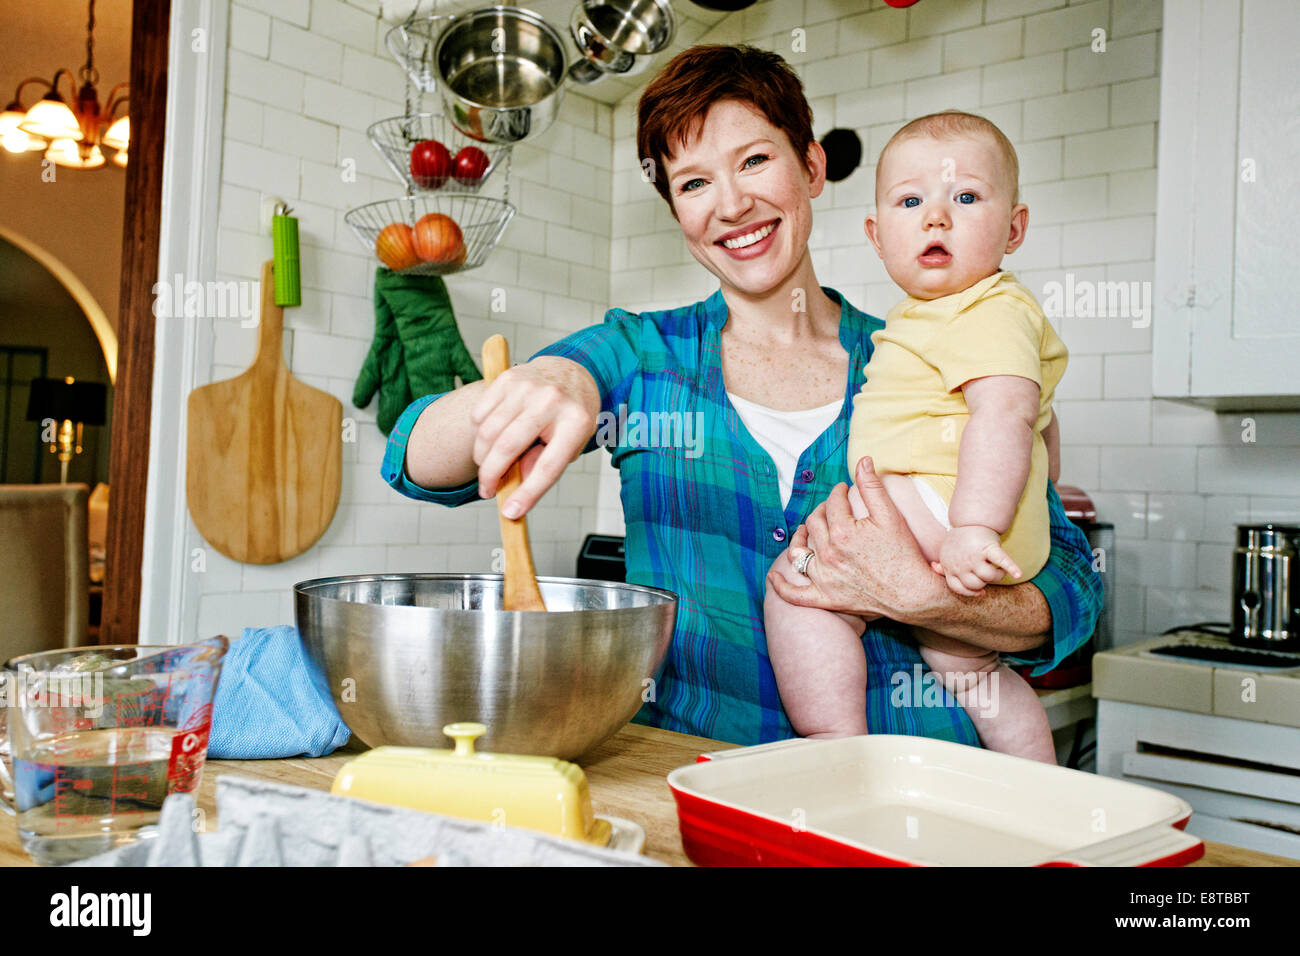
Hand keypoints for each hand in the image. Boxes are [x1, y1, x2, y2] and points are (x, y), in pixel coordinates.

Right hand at [470, 356, 599, 516]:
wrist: (568, 370)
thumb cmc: (569, 415)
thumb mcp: (571, 443)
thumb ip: (544, 464)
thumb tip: (516, 487)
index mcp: (575, 422)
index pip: (548, 466)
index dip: (528, 493)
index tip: (511, 513)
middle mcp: (551, 401)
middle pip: (508, 447)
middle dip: (491, 476)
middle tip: (487, 491)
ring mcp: (527, 387)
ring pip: (488, 432)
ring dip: (482, 457)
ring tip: (490, 465)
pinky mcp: (507, 379)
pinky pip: (479, 414)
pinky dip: (479, 433)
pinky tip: (492, 436)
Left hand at [765, 456, 944, 622]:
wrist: (913, 595)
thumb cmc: (904, 554)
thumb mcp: (890, 516)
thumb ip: (872, 487)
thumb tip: (862, 460)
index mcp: (843, 532)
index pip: (832, 503)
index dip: (837, 491)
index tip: (843, 489)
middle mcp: (828, 554)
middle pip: (814, 523)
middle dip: (822, 510)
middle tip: (832, 508)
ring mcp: (824, 578)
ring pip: (799, 552)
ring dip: (799, 537)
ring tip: (805, 530)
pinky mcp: (826, 598)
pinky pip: (795, 595)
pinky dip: (782, 586)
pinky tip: (773, 576)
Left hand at [932, 525, 1022, 596]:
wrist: (971, 519)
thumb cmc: (960, 538)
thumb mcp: (946, 550)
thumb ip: (943, 563)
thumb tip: (935, 568)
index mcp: (950, 566)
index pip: (957, 587)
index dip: (970, 591)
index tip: (980, 591)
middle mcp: (961, 563)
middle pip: (976, 584)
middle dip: (985, 583)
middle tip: (990, 574)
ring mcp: (974, 556)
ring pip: (989, 577)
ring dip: (999, 576)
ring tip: (1001, 570)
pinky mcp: (989, 547)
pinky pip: (1001, 561)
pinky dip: (1012, 568)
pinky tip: (1018, 574)